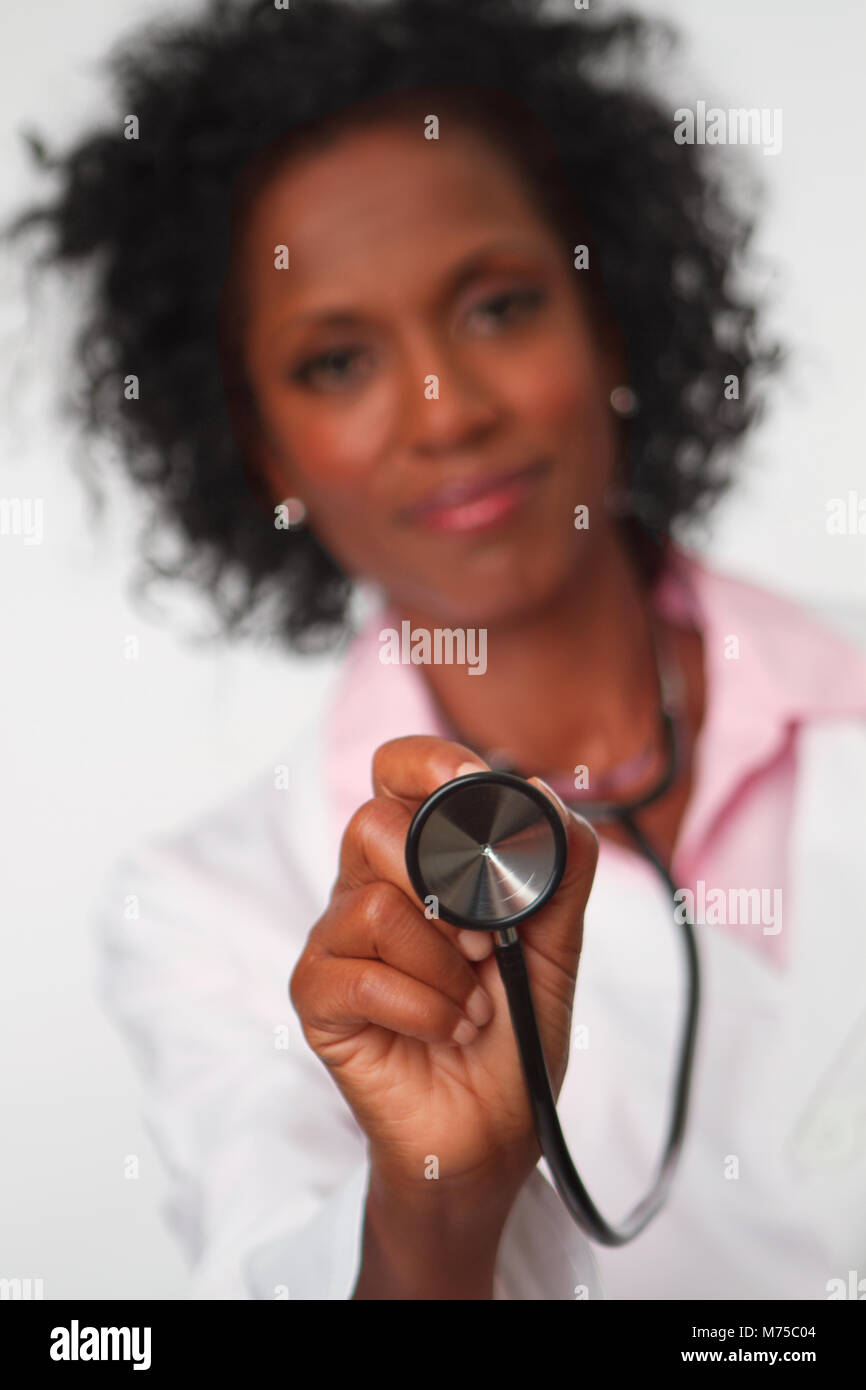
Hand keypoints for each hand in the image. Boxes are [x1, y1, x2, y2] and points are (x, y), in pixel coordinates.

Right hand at [290, 734, 597, 1213]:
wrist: (494, 1133)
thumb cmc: (514, 1034)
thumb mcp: (557, 947)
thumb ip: (560, 874)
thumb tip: (549, 801)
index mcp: (419, 861)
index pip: (394, 773)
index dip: (425, 762)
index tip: (473, 781)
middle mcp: (368, 889)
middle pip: (372, 825)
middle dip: (446, 884)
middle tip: (486, 943)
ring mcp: (336, 943)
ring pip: (373, 905)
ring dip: (445, 967)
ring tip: (473, 1005)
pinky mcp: (318, 999)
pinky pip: (358, 976)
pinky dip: (422, 1008)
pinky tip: (448, 1031)